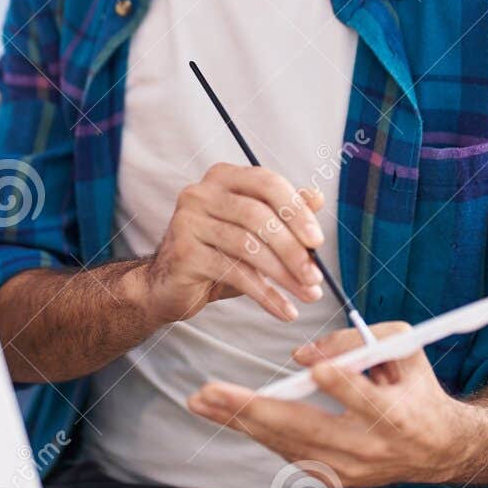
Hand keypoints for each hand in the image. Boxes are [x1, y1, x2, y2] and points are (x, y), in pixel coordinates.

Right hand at [140, 163, 328, 324]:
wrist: (169, 285)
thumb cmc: (217, 254)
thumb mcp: (254, 231)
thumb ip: (283, 213)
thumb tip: (318, 197)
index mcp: (223, 178)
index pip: (267, 183)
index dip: (296, 211)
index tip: (317, 242)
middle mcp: (201, 193)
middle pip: (258, 216)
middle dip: (292, 249)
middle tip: (315, 276)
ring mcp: (188, 221)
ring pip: (247, 245)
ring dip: (283, 274)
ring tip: (307, 294)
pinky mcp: (184, 253)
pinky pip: (233, 273)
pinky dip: (265, 294)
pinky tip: (284, 309)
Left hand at [185, 321, 474, 487]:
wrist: (437, 449)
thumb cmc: (415, 388)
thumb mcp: (403, 350)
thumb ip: (358, 340)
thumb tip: (301, 355)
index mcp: (396, 414)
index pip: (366, 399)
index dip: (342, 385)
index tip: (317, 369)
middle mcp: (370, 448)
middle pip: (308, 429)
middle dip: (255, 409)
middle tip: (213, 392)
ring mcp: (349, 470)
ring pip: (287, 444)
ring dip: (240, 422)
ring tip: (202, 401)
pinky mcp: (334, 479)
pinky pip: (288, 452)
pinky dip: (258, 432)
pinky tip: (227, 415)